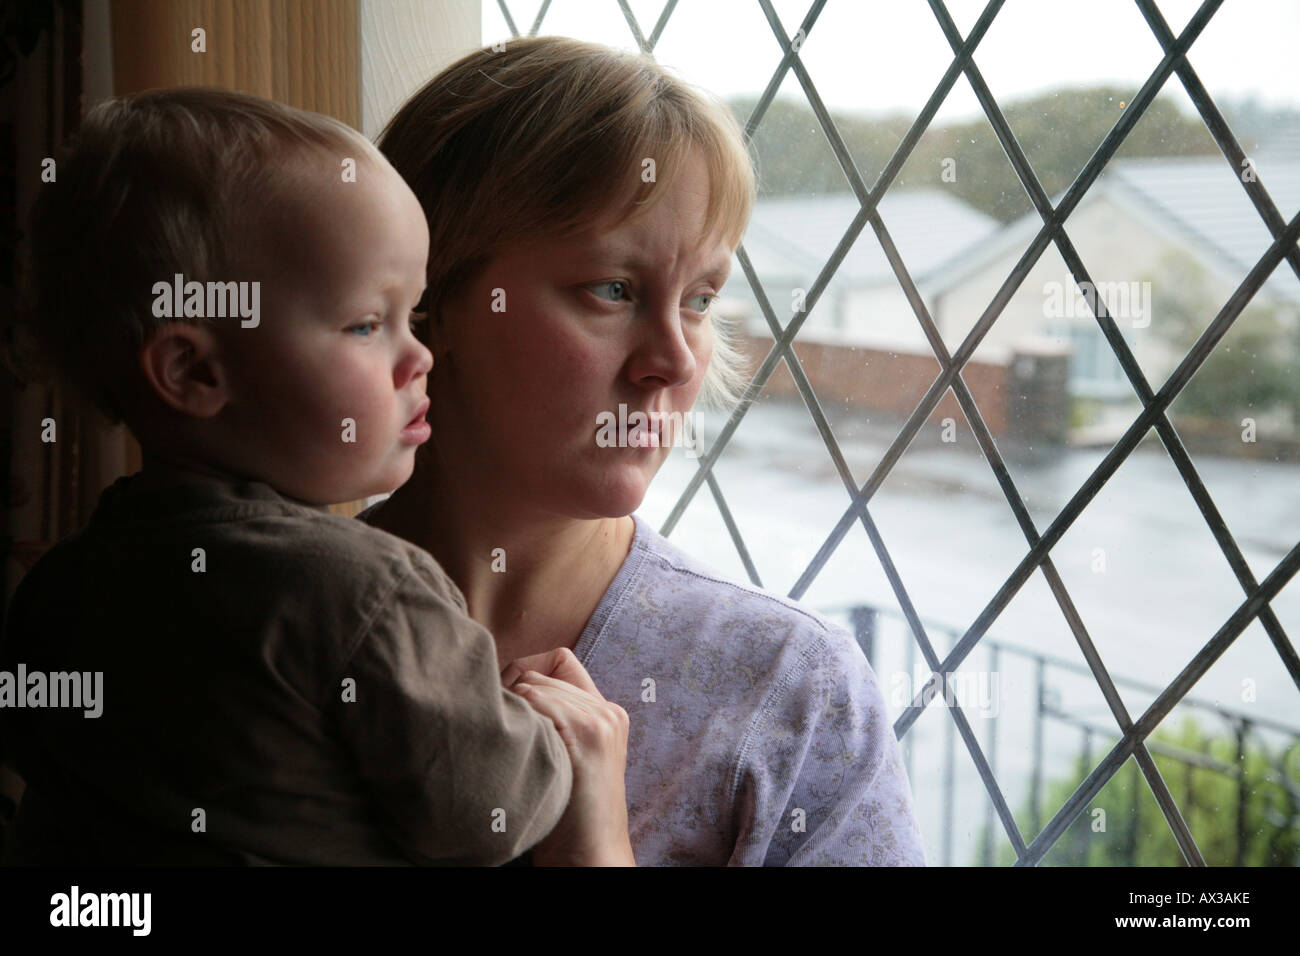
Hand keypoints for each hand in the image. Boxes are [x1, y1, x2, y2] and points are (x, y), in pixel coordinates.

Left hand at [501, 648, 634, 865]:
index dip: (526, 669)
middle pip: (540, 671)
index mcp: (606, 712)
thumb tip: (505, 695)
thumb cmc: (567, 816)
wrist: (591, 853)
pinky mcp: (590, 733)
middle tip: (493, 721)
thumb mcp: (565, 760)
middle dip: (509, 689)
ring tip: (503, 740)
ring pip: (534, 684)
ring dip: (511, 708)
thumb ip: (553, 723)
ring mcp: (601, 720)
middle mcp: (607, 710)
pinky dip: (519, 717)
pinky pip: (538, 701)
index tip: (505, 699)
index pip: (560, 659)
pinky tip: (515, 746)